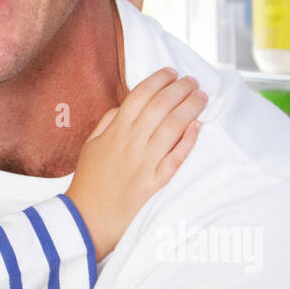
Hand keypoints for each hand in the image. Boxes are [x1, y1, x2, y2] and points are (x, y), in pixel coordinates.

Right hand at [65, 68, 205, 259]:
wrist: (88, 217)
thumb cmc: (89, 180)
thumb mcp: (91, 144)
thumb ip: (108, 121)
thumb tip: (126, 105)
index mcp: (115, 130)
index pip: (140, 94)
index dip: (159, 79)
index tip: (171, 72)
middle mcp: (132, 142)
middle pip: (161, 105)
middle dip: (180, 88)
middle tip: (192, 81)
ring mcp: (145, 161)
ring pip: (173, 127)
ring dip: (190, 108)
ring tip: (201, 97)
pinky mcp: (156, 181)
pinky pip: (177, 157)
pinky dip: (189, 140)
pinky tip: (198, 126)